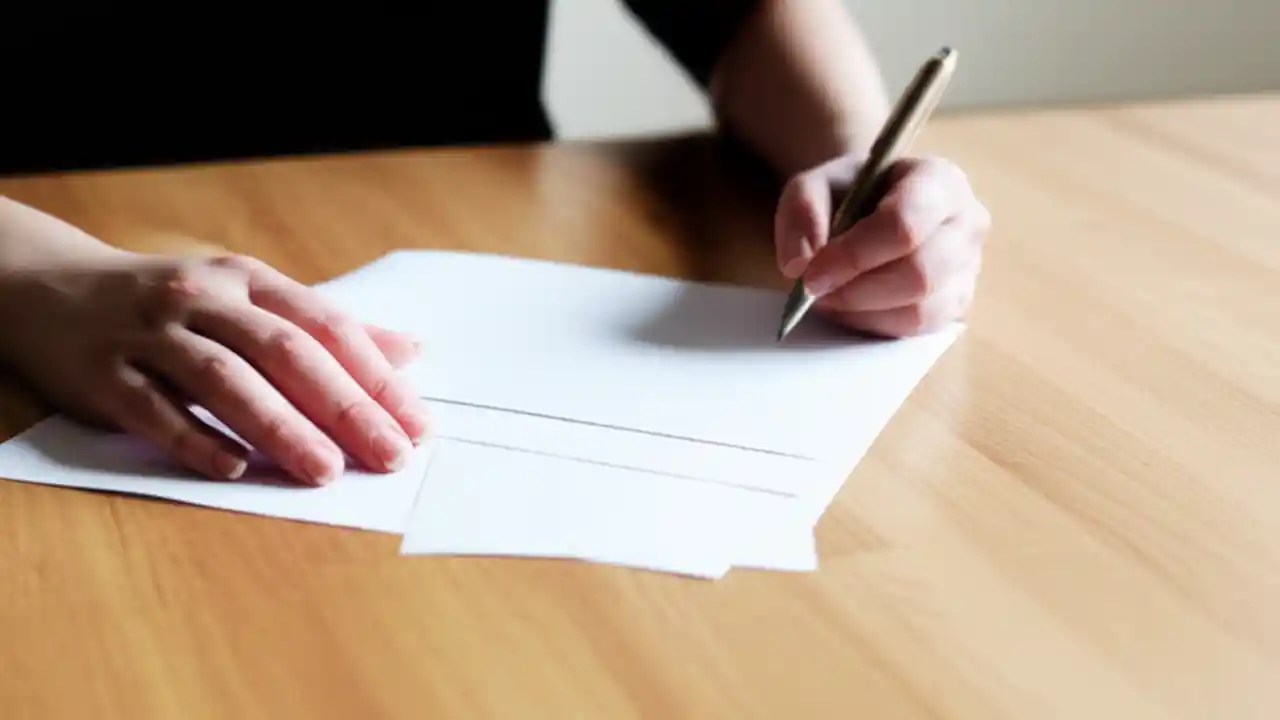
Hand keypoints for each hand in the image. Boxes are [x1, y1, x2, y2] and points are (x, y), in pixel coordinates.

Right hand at [0, 249, 430, 485]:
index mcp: (248, 283)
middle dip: (344, 407)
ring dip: (281, 427)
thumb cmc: (173, 305)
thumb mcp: (249, 299)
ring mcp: (151, 336)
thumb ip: (325, 328)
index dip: (376, 377)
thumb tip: (408, 353)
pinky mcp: (103, 375)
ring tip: (326, 470)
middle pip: (285, 353)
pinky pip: (152, 410)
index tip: (417, 425)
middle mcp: (204, 302)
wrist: (50, 288)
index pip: (326, 327)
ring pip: (224, 380)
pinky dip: (195, 438)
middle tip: (389, 455)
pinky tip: (234, 468)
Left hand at [774, 155, 989, 336]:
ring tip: (830, 298)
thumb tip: (800, 265)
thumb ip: (803, 210)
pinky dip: (875, 326)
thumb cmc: (850, 192)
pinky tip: (851, 308)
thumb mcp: (814, 183)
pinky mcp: (958, 303)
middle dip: (856, 291)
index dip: (853, 256)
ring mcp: (968, 267)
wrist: (875, 205)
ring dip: (862, 312)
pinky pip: (918, 330)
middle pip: (919, 274)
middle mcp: (967, 222)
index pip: (904, 226)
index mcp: (939, 180)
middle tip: (815, 292)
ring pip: (920, 310)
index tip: (810, 275)